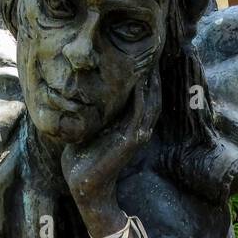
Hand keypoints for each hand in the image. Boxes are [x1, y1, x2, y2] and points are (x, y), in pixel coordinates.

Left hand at [61, 67, 160, 207]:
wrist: (84, 187)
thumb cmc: (82, 160)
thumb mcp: (90, 129)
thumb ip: (95, 113)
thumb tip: (82, 93)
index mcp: (129, 126)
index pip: (144, 96)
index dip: (147, 76)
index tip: (144, 54)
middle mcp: (138, 129)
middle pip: (153, 95)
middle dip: (154, 74)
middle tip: (155, 50)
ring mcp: (136, 135)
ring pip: (151, 102)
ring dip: (153, 81)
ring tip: (153, 59)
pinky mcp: (130, 140)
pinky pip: (141, 113)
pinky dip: (143, 95)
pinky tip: (143, 78)